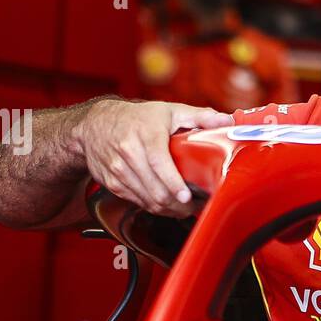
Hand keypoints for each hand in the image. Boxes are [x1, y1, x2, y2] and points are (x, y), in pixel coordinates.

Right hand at [69, 100, 233, 216]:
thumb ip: (199, 116)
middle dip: (178, 204)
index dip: (173, 183)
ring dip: (168, 209)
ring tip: (183, 207)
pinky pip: (137, 202)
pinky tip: (165, 203)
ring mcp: (118, 170)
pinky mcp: (112, 183)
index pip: (158, 162)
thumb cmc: (135, 118)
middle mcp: (128, 153)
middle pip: (155, 188)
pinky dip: (154, 207)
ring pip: (147, 200)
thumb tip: (226, 121)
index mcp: (144, 134)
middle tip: (194, 205)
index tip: (186, 196)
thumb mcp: (168, 111)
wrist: (94, 125)